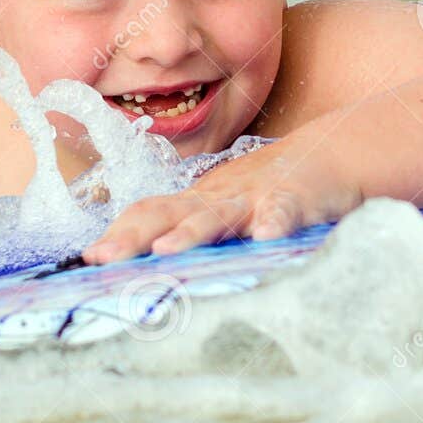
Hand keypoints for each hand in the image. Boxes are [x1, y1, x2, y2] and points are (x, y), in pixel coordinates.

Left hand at [81, 139, 362, 264]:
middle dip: (132, 236)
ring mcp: (254, 197)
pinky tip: (264, 239)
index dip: (120, 233)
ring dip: (190, 232)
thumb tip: (153, 267)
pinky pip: (282, 211)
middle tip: (103, 258)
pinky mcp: (295, 199)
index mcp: (200, 202)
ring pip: (217, 214)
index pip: (149, 213)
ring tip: (165, 251)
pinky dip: (273, 222)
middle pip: (167, 213)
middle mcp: (219, 197)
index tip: (90, 258)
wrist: (332, 154)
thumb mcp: (229, 209)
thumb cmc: (274, 190)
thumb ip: (198, 232)